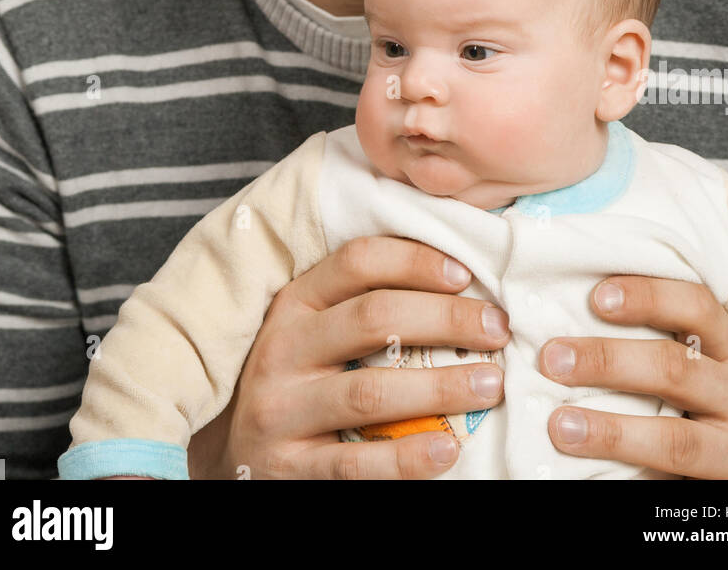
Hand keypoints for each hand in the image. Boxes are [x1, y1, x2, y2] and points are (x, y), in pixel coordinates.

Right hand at [187, 236, 508, 479]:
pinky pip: (356, 463)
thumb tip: (457, 273)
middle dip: (446, 319)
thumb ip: (362, 301)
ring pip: (370, 390)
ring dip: (440, 387)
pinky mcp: (288, 467)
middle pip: (373, 318)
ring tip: (491, 384)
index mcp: (294, 302)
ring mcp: (281, 409)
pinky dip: (407, 458)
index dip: (415, 261)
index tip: (467, 275)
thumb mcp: (312, 328)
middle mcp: (282, 348)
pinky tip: (448, 449)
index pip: (357, 262)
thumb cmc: (295, 378)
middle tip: (497, 328)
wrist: (230, 452)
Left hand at [538, 275, 727, 478]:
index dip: (648, 296)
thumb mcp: (700, 368)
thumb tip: (573, 327)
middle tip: (552, 358)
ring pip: (675, 439)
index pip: (697, 307)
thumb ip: (657, 348)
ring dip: (612, 432)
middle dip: (608, 361)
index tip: (596, 297)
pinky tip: (593, 468)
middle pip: (676, 369)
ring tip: (561, 425)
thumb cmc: (711, 409)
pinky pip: (677, 481)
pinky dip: (631, 472)